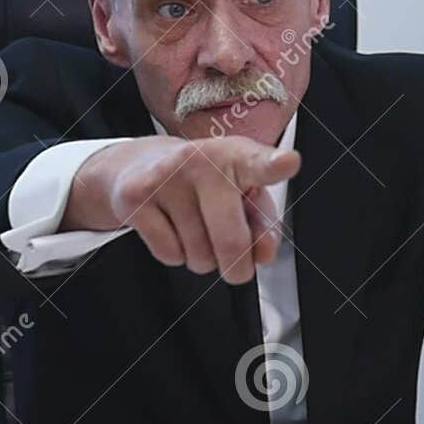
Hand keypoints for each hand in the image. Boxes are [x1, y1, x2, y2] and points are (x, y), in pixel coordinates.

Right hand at [65, 135, 300, 283]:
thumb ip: (263, 225)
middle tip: (236, 266)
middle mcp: (201, 160)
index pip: (258, 162)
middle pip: (230, 241)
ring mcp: (165, 176)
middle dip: (237, 267)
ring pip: (199, 255)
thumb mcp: (243, 194)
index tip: (288, 162)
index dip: (274, 165)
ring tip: (193, 227)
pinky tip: (170, 227)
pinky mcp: (136, 197)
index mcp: (236, 156)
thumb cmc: (204, 183)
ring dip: (202, 257)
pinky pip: (170, 254)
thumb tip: (263, 255)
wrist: (138, 164)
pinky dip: (175, 253)